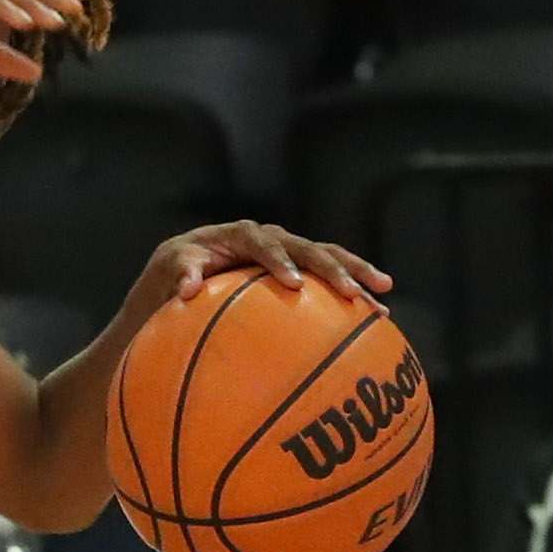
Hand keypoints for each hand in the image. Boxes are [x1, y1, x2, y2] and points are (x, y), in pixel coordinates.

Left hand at [125, 220, 393, 320]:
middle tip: (353, 292)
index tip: (293, 285)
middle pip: (307, 247)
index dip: (279, 260)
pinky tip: (378, 316)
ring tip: (383, 293)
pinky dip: (353, 293)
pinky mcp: (299, 272)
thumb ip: (180, 275)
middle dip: (333, 267)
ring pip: (327, 257)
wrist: (182, 276)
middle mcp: (269, 238)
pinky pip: (328, 280)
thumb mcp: (168, 271)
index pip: (262, 242)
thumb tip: (187, 290)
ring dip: (355, 273)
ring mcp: (287, 254)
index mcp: (238, 235)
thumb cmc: (172, 274)